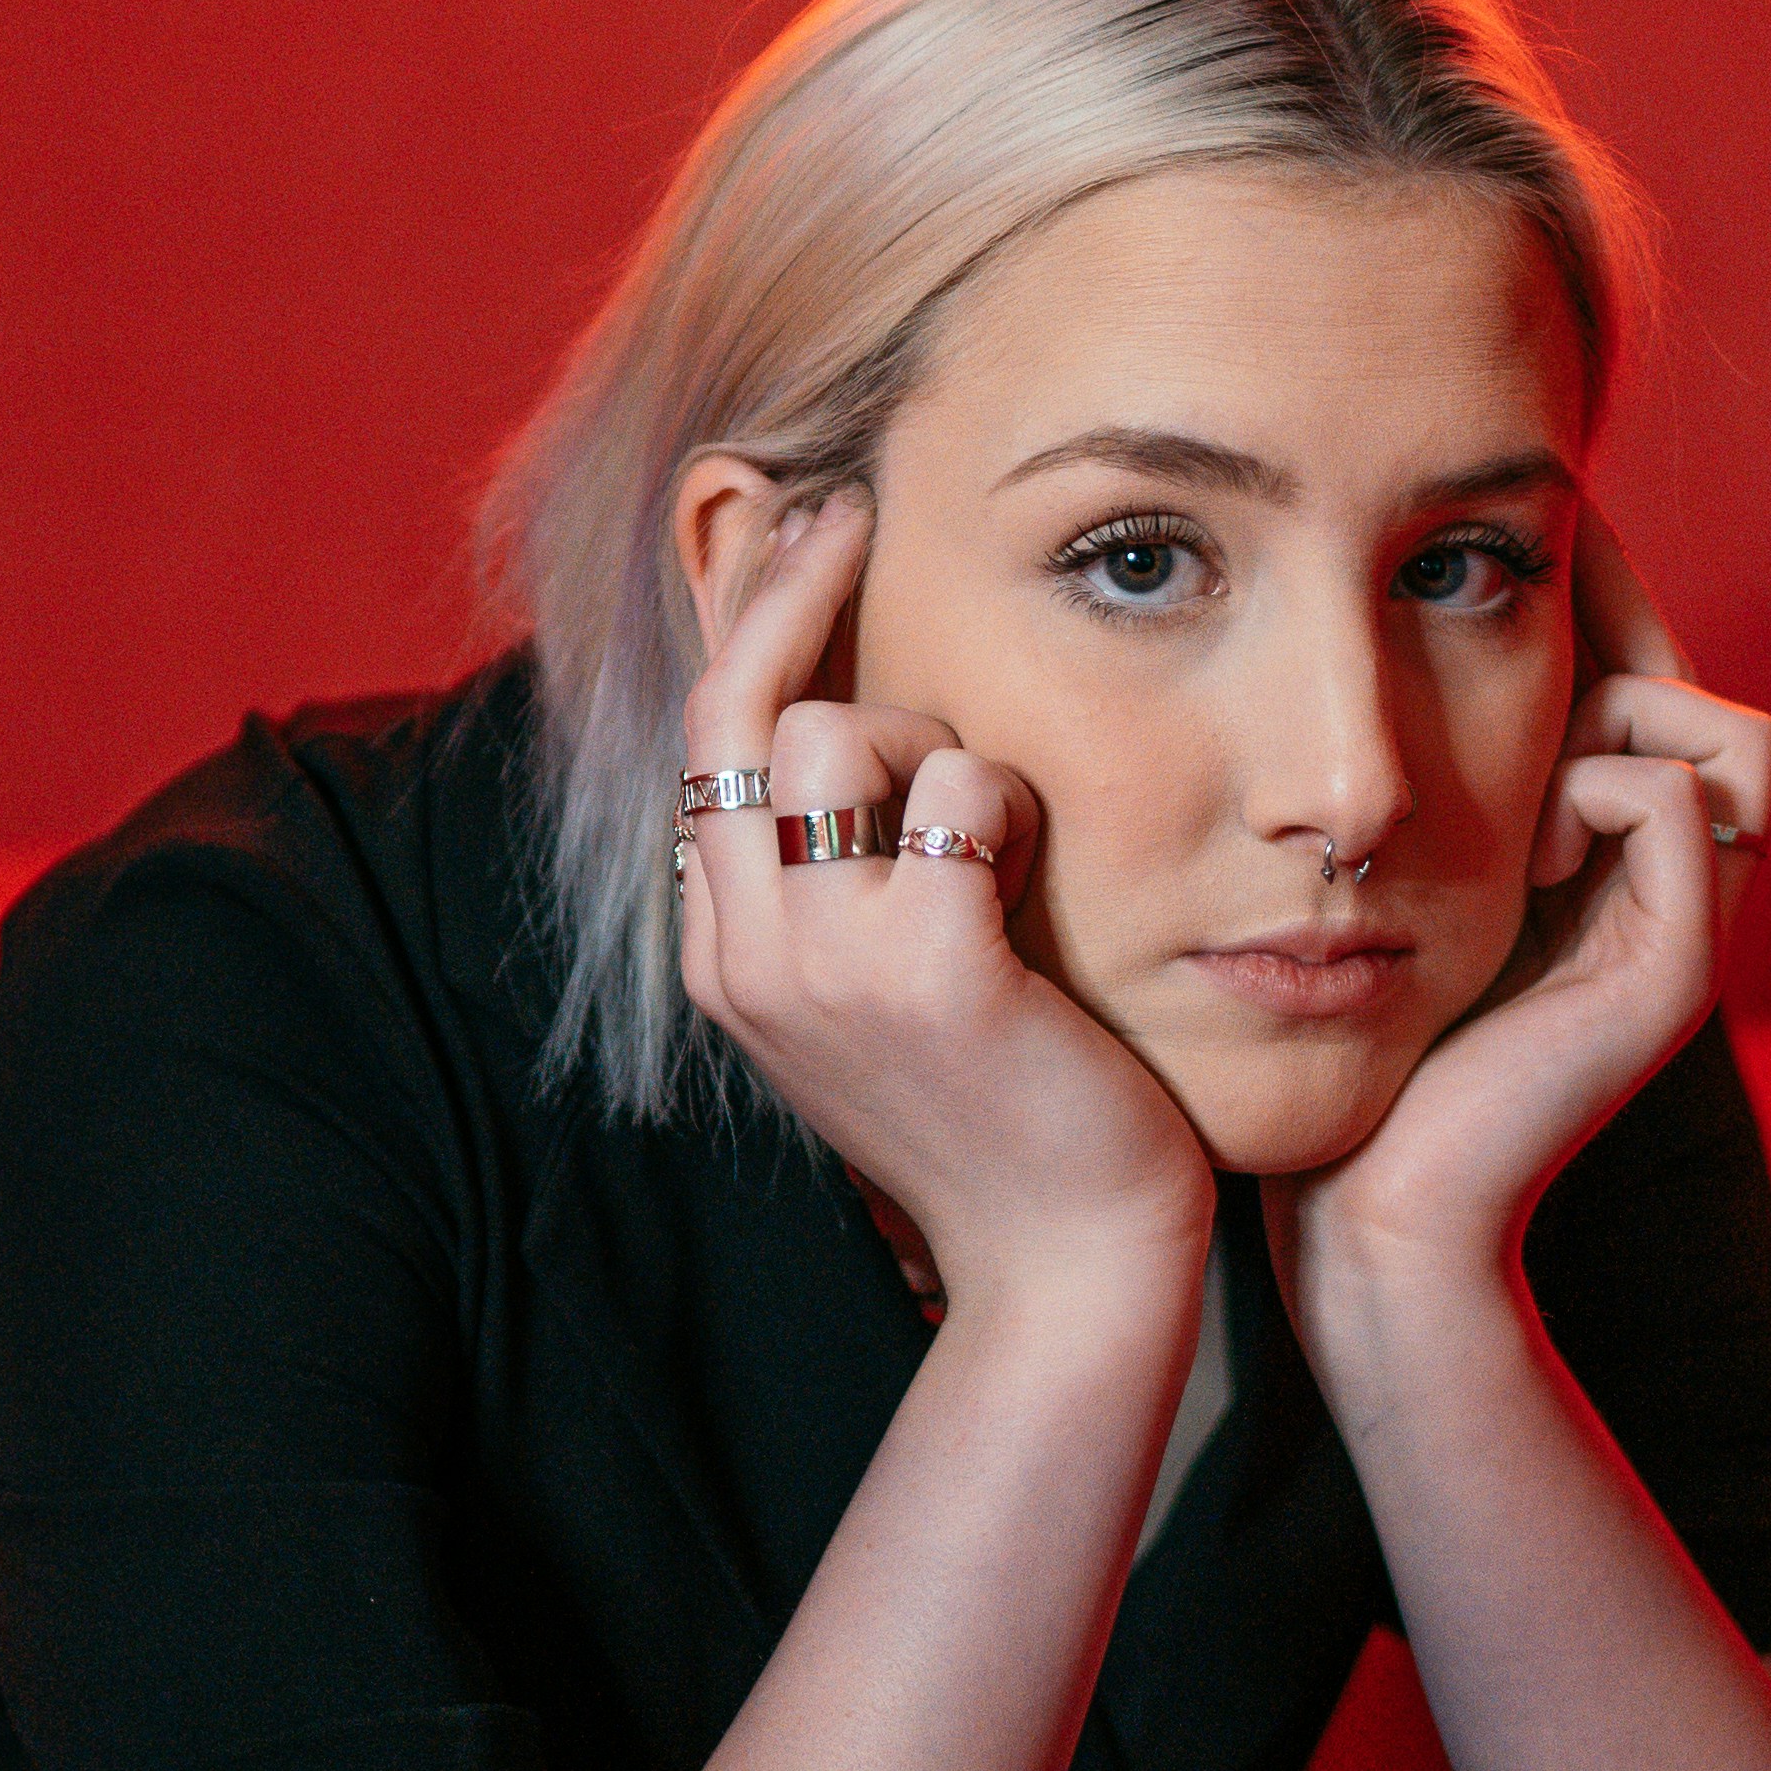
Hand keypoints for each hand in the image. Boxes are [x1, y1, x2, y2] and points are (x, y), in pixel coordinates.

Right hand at [669, 493, 1208, 1311]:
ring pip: (844, 733)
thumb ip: (833, 883)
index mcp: (725, 957)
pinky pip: (956, 791)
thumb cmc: (1001, 1109)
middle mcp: (750, 956)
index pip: (705, 745)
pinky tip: (1031, 868)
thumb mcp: (879, 993)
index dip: (750, 618)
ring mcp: (829, 966)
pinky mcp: (931, 972)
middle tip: (857, 508)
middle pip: (743, 710)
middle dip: (798, 590)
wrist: (1065, 1262)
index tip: (803, 527)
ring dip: (937, 737)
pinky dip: (1005, 804)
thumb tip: (830, 737)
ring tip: (990, 828)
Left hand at [1269, 507, 1770, 1324]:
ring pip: (1721, 729)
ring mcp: (1688, 934)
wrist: (1378, 1210)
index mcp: (1622, 878)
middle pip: (1717, 703)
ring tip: (1519, 813)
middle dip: (1621, 659)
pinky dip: (1589, 786)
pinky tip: (1520, 858)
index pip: (1679, 698)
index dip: (1612, 632)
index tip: (1508, 607)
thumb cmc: (1357, 1057)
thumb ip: (1440, 803)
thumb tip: (1388, 659)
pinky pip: (1666, 791)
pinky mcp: (1673, 969)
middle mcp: (1676, 898)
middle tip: (1520, 715)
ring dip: (1613, 726)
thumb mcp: (1400, 894)